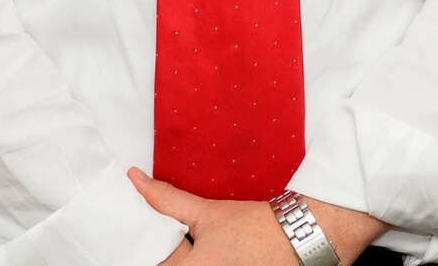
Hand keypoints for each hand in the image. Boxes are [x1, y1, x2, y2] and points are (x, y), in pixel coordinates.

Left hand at [130, 168, 386, 264]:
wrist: (303, 235)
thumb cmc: (256, 225)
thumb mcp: (208, 212)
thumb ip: (167, 200)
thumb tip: (135, 179)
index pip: (155, 262)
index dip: (153, 250)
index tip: (158, 238)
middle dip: (173, 256)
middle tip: (185, 242)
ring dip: (189, 259)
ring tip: (203, 248)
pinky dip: (206, 264)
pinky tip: (215, 257)